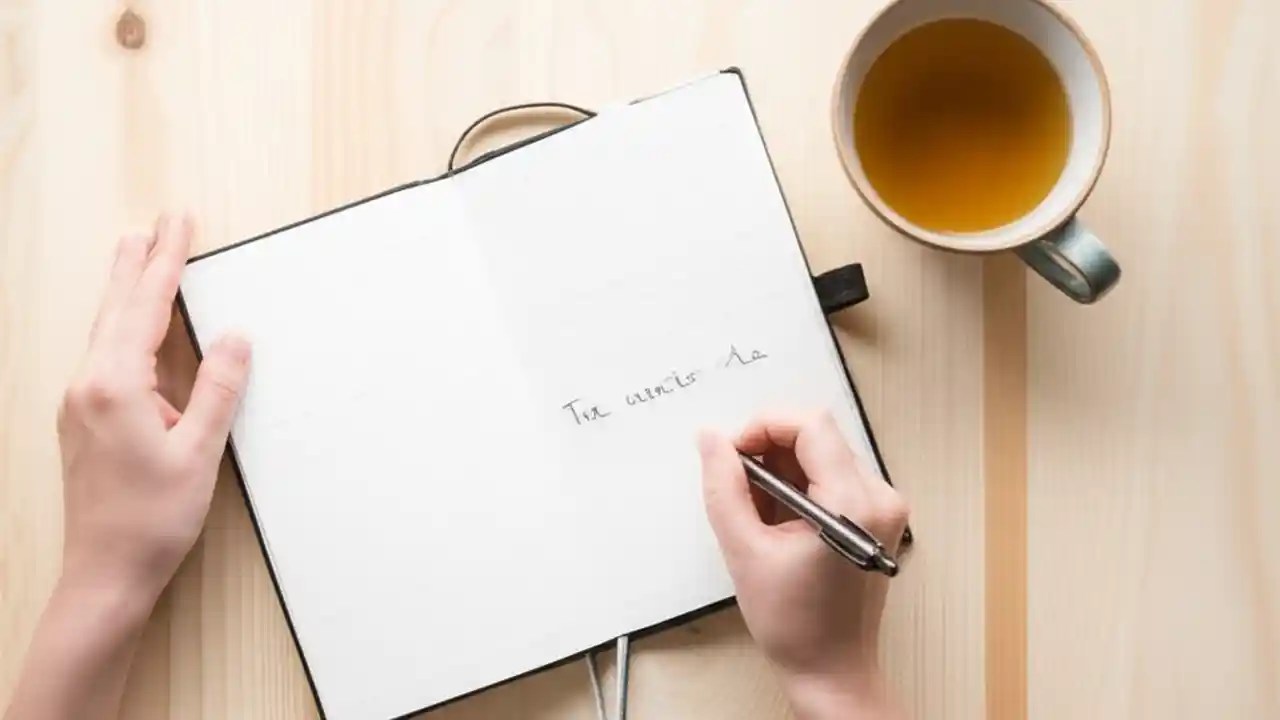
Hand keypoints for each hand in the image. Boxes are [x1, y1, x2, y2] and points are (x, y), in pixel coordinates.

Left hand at [5, 216, 251, 719]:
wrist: (105, 573)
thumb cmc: (150, 520)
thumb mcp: (199, 451)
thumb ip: (218, 389)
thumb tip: (233, 340)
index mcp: (114, 386)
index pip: (146, 307)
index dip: (167, 260)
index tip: (178, 223)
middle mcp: (87, 387)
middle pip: (115, 308)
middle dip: (138, 261)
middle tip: (155, 223)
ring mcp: (80, 403)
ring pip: (106, 330)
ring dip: (126, 290)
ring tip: (138, 255)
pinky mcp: (84, 421)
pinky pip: (104, 356)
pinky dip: (122, 326)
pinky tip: (132, 326)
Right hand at [697, 412, 908, 719]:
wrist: (832, 670)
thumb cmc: (796, 624)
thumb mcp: (744, 551)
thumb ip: (723, 486)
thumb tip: (710, 440)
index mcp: (853, 504)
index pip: (810, 425)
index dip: (763, 427)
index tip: (732, 454)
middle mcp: (879, 497)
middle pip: (817, 435)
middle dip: (768, 450)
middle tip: (738, 485)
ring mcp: (883, 506)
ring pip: (821, 454)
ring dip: (782, 470)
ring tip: (757, 513)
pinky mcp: (877, 516)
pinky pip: (832, 476)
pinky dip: (798, 486)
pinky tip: (778, 521)